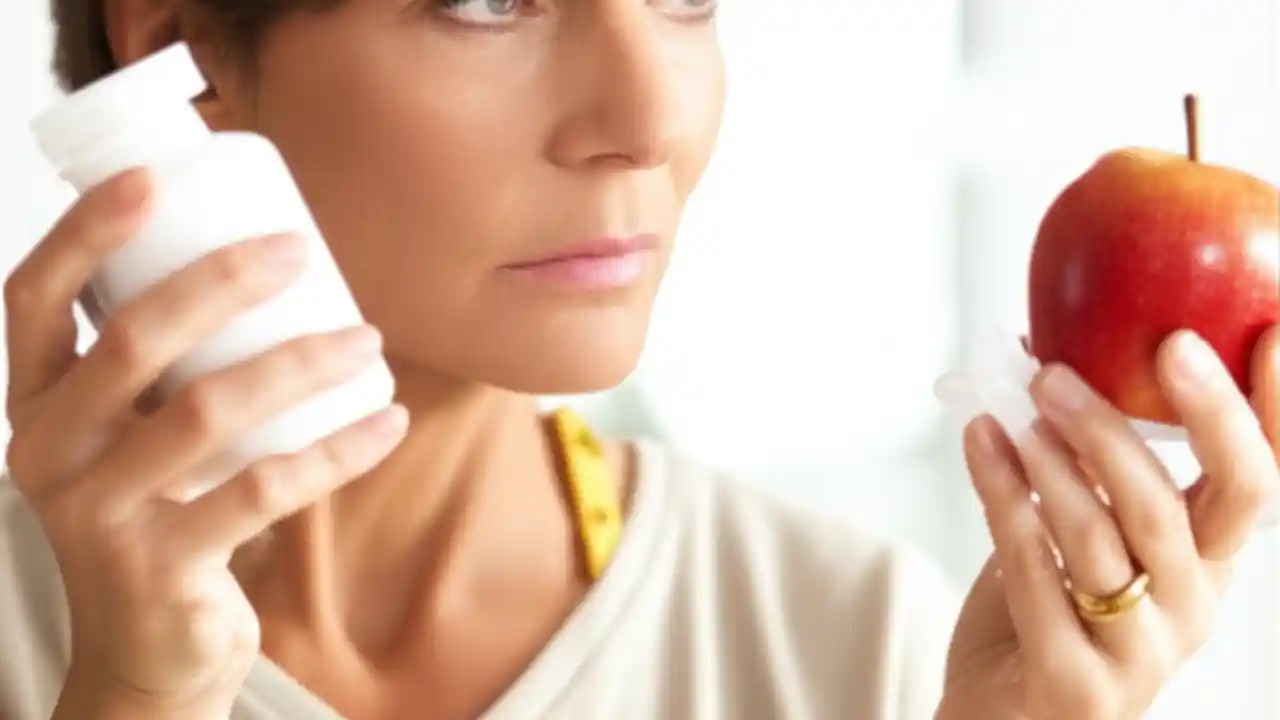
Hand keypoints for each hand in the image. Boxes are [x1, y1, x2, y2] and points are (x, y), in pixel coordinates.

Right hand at [4, 169, 408, 718]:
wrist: (144, 645)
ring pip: (207, 413)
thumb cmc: (158, 506)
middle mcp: (49, 453)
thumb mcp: (135, 432)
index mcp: (37, 402)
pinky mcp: (160, 567)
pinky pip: (263, 492)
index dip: (86, 231)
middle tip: (297, 250)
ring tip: (367, 338)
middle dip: (220, 280)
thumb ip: (172, 366)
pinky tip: (389, 420)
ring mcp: (98, 515)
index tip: (155, 176)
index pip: (34, 297)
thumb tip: (277, 259)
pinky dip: (337, 451)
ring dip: (301, 363)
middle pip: (132, 341)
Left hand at [939, 327, 1278, 719]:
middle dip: (1142, 424)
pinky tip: (979, 441)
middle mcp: (1191, 607)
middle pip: (1196, 505)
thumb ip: (1081, 459)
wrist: (998, 717)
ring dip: (1056, 456)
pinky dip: (1003, 492)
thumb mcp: (1079, 528)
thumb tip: (1046, 349)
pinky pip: (1035, 569)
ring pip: (1106, 534)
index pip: (1263, 484)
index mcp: (1206, 562)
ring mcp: (1140, 652)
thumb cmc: (1042, 610)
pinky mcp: (1076, 682)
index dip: (1274, 412)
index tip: (1263, 332)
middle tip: (1065, 371)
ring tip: (1019, 399)